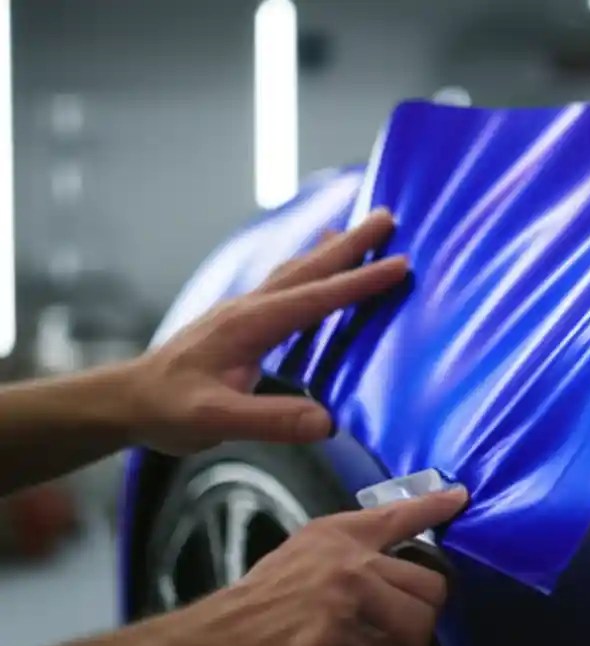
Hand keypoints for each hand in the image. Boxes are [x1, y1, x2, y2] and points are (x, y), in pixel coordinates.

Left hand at [128, 209, 405, 455]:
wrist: (127, 400)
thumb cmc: (167, 409)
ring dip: (333, 249)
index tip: (399, 264)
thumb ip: (270, 420)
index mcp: (250, 325)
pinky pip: (286, 283)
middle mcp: (250, 308)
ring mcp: (244, 311)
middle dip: (351, 244)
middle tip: (387, 217)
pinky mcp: (242, 321)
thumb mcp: (215, 420)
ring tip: (361, 229)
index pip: (314, 298)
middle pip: (309, 268)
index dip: (359, 282)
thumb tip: (327, 422)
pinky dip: (310, 265)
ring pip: (297, 270)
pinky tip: (316, 262)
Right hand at [145, 486, 467, 645]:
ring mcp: (341, 595)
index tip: (458, 498)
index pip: (395, 514)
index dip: (433, 506)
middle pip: (429, 584)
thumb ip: (340, 562)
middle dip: (424, 621)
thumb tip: (387, 579)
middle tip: (400, 644)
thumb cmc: (244, 616)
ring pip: (418, 625)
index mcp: (333, 535)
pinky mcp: (334, 636)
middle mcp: (344, 558)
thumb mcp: (295, 565)